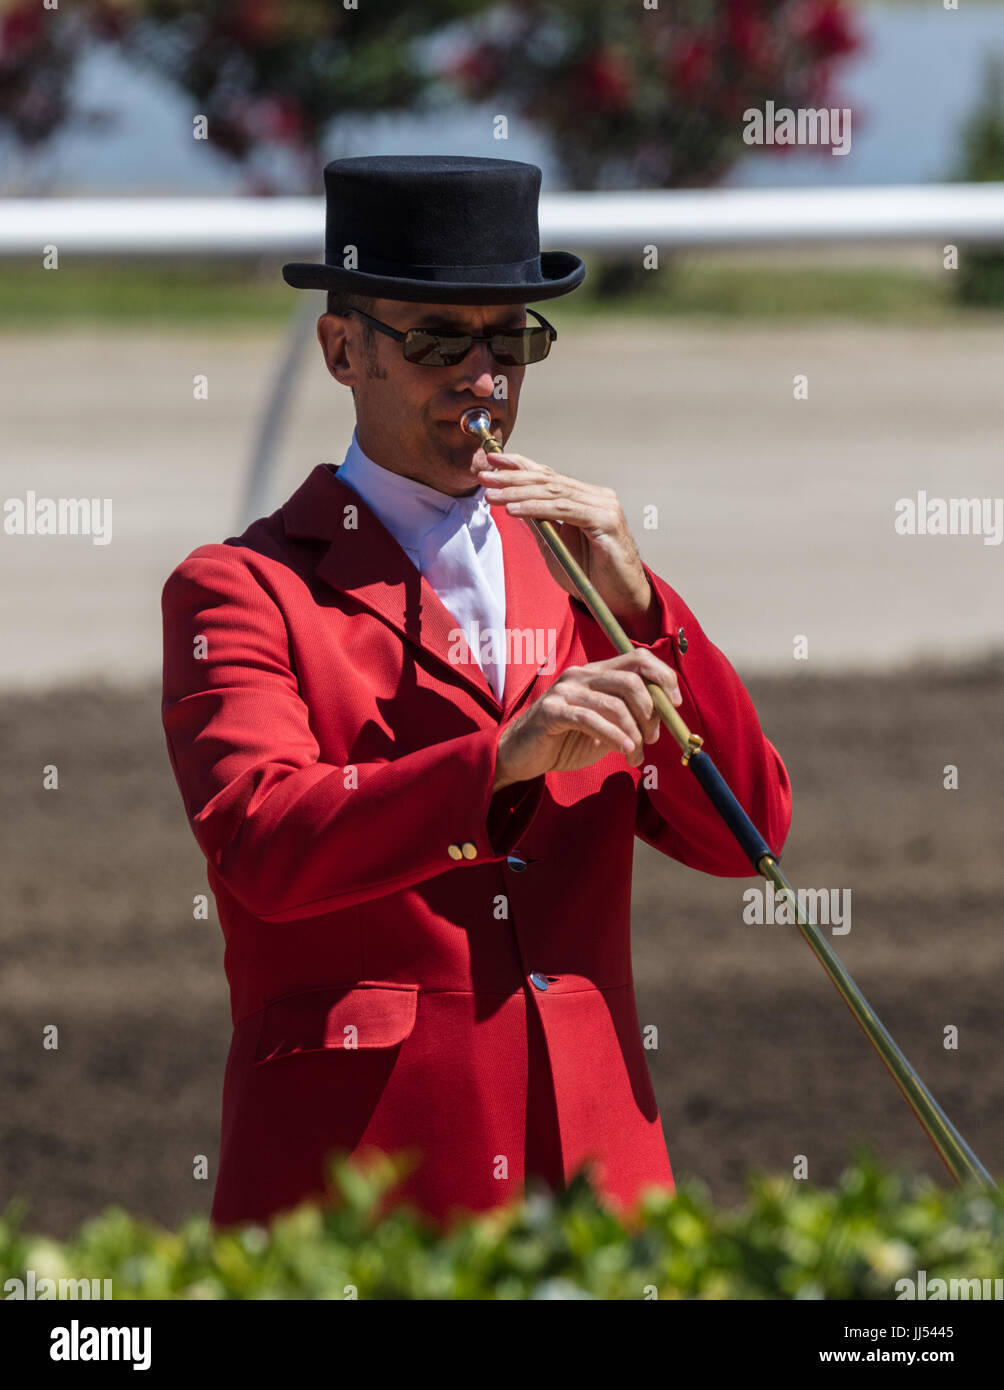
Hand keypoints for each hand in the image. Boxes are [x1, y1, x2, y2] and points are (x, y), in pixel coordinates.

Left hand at [477, 451, 659, 642]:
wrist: (619, 601)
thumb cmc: (589, 576)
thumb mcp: (554, 545)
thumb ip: (538, 522)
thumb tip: (511, 501)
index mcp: (584, 498)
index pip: (548, 476)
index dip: (519, 466)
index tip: (491, 460)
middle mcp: (596, 496)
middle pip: (548, 480)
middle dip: (512, 477)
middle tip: (483, 476)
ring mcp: (603, 506)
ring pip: (554, 493)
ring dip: (518, 492)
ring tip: (491, 495)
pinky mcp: (606, 521)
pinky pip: (565, 510)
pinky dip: (536, 509)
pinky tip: (513, 510)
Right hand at [493, 649, 682, 790]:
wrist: (520, 756)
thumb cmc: (563, 741)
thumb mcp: (603, 729)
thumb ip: (627, 719)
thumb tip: (660, 723)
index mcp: (595, 673)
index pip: (638, 659)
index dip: (663, 677)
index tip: (675, 704)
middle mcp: (581, 675)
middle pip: (631, 680)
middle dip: (651, 711)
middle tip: (654, 737)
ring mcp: (564, 691)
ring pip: (615, 703)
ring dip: (635, 732)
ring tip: (637, 753)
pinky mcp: (552, 711)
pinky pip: (591, 719)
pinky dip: (615, 737)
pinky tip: (625, 752)